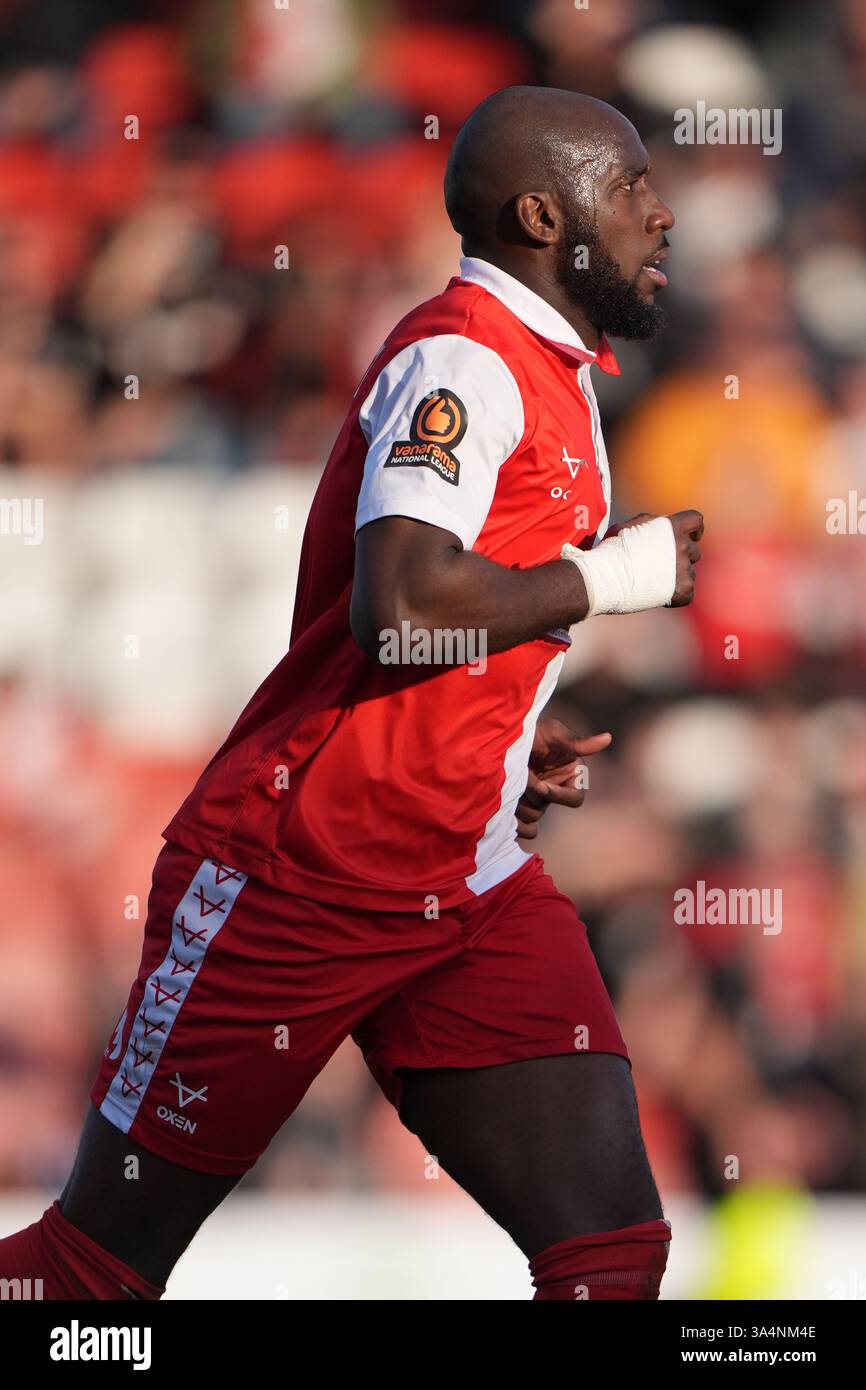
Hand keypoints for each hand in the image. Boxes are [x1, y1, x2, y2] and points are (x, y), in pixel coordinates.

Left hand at [516, 717, 611, 839]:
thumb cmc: (532, 728)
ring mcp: (535, 799)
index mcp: (570, 776)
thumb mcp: (553, 732)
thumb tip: (608, 738)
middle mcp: (554, 789)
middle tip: (520, 781)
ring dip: (519, 805)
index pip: (574, 798)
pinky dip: (516, 824)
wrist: (501, 734)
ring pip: (533, 817)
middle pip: (548, 809)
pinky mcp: (518, 806)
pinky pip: (524, 828)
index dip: (558, 795)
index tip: (541, 786)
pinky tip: (504, 810)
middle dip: (533, 797)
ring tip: (508, 786)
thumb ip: (577, 742)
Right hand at [608, 509, 703, 606]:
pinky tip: (658, 594)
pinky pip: (688, 593)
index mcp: (672, 526)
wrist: (606, 578)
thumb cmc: (611, 551)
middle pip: (694, 550)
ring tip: (654, 581)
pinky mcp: (684, 590)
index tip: (691, 537)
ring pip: (690, 572)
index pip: (696, 520)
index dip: (694, 530)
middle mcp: (682, 546)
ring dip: (678, 576)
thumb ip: (650, 523)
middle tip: (661, 566)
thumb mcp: (628, 526)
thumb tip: (659, 525)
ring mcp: (685, 569)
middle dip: (681, 557)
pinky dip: (676, 595)